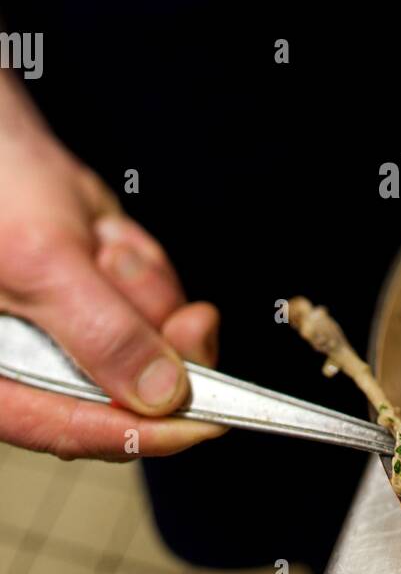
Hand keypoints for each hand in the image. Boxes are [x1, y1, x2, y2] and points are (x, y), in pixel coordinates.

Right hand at [0, 104, 221, 459]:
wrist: (3, 140)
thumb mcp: (41, 260)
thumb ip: (100, 332)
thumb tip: (159, 395)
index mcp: (0, 379)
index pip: (69, 429)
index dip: (143, 433)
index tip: (208, 421)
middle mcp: (34, 368)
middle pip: (125, 390)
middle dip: (145, 326)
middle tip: (137, 276)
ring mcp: (74, 336)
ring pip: (153, 341)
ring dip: (142, 284)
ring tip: (98, 242)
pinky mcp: (103, 304)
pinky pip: (157, 302)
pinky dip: (145, 265)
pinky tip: (105, 235)